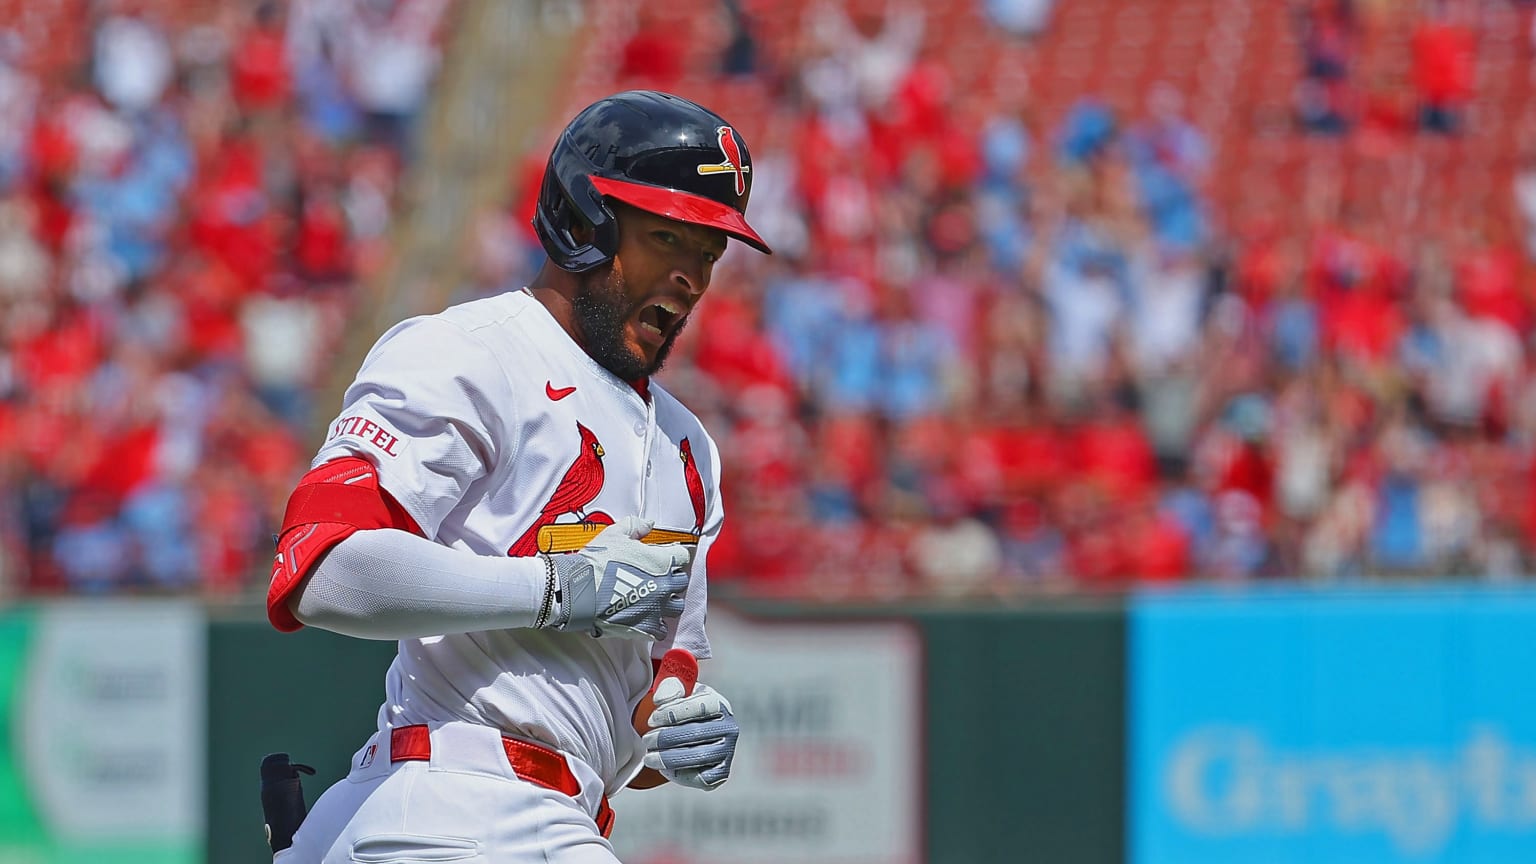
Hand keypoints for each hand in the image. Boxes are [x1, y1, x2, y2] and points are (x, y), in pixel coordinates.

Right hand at [548, 517, 691, 639]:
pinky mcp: (646, 627)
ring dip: (668, 603)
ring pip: (676, 606)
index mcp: (661, 560)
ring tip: (655, 601)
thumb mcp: (614, 535)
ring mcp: (657, 608)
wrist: (579, 591)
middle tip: (658, 579)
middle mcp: (665, 584)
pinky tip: (645, 618)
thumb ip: (635, 526)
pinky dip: (656, 625)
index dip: (672, 556)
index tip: (664, 558)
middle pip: (682, 582)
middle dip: (672, 579)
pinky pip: (662, 629)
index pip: (682, 556)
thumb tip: (649, 523)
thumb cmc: (596, 562)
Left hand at [642, 677, 737, 789]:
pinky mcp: (720, 773)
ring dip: (669, 758)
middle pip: (696, 733)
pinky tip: (663, 768)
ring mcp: (727, 752)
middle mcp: (729, 729)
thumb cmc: (683, 709)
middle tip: (646, 740)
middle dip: (666, 738)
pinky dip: (679, 774)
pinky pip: (700, 778)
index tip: (651, 720)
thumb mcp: (678, 692)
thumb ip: (670, 686)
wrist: (692, 731)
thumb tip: (661, 699)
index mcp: (720, 705)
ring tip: (649, 757)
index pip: (699, 708)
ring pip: (698, 757)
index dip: (672, 714)